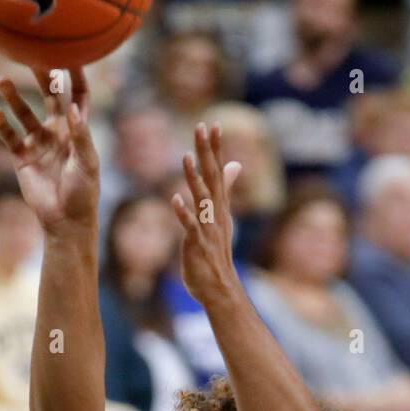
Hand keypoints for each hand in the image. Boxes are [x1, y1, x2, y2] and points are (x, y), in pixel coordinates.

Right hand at [0, 66, 97, 233]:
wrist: (66, 221)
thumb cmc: (83, 193)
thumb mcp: (86, 163)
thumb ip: (80, 135)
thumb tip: (72, 108)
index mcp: (77, 131)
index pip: (78, 96)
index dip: (76, 76)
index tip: (70, 55)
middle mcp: (57, 132)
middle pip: (48, 97)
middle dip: (41, 77)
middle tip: (29, 55)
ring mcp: (38, 143)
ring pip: (24, 113)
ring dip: (13, 97)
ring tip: (1, 80)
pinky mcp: (22, 158)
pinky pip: (9, 137)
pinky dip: (1, 125)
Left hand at [171, 122, 241, 303]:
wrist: (220, 286)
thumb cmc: (216, 251)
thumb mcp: (221, 215)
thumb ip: (225, 187)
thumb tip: (235, 164)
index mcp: (219, 205)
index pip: (218, 170)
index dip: (215, 148)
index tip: (213, 124)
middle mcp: (216, 212)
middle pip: (211, 177)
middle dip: (206, 152)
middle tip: (201, 127)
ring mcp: (208, 228)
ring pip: (201, 198)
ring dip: (193, 178)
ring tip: (185, 158)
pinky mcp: (197, 244)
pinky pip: (190, 227)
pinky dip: (183, 213)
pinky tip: (175, 198)